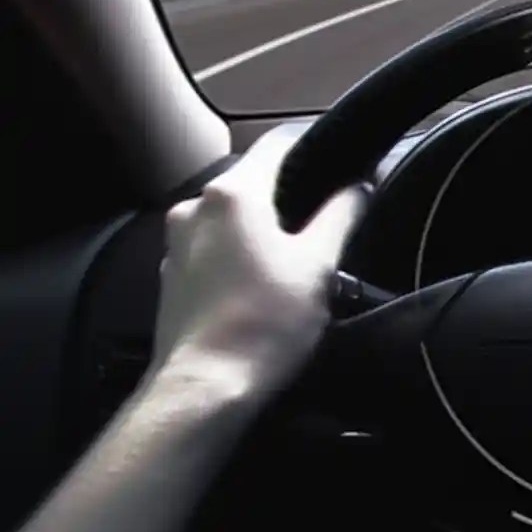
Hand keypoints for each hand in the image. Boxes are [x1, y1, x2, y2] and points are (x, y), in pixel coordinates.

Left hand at [150, 130, 365, 400]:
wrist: (204, 389)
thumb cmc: (266, 322)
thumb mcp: (318, 265)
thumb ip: (342, 214)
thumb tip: (360, 184)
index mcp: (233, 193)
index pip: (279, 142)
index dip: (317, 144)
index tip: (347, 159)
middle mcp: (195, 206)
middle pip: (253, 180)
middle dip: (291, 191)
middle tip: (330, 214)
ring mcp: (175, 242)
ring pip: (232, 217)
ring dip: (263, 225)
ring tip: (298, 255)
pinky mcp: (170, 276)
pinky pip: (213, 247)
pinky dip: (239, 252)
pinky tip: (261, 283)